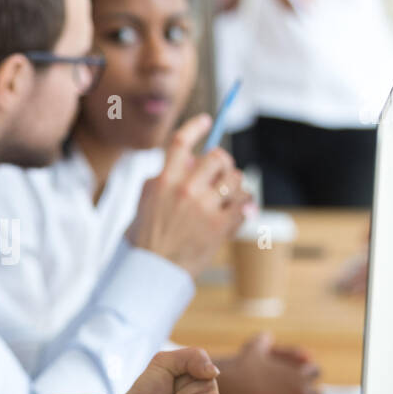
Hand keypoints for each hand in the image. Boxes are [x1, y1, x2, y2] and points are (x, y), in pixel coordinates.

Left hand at [117, 346, 224, 393]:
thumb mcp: (164, 362)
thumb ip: (192, 356)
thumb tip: (214, 372)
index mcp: (198, 386)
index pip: (204, 363)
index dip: (182, 368)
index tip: (167, 383)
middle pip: (208, 373)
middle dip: (182, 381)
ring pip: (209, 385)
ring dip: (184, 393)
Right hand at [126, 115, 251, 275]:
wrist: (152, 272)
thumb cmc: (147, 237)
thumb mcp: (146, 201)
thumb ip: (164, 177)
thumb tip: (189, 159)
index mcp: (163, 180)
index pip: (181, 142)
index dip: (196, 127)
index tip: (207, 121)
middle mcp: (185, 189)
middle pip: (217, 157)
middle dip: (223, 164)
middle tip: (221, 175)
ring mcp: (203, 207)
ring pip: (235, 178)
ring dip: (236, 185)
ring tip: (231, 196)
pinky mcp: (219, 226)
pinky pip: (245, 203)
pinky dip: (246, 204)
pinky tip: (242, 209)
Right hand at [214, 332, 321, 393]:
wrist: (231, 391)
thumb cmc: (242, 368)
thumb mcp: (254, 348)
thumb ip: (264, 340)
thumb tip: (268, 337)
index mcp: (299, 374)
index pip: (316, 372)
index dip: (309, 372)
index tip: (302, 374)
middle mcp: (301, 393)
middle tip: (301, 393)